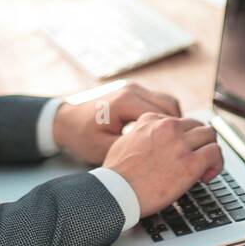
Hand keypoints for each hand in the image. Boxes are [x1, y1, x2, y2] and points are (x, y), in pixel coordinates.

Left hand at [51, 80, 180, 164]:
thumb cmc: (80, 135)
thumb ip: (133, 149)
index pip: (164, 115)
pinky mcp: (131, 92)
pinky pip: (156, 102)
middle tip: (181, 147)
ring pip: (166, 102)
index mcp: (126, 101)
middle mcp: (132, 90)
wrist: (63, 120)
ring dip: (172, 120)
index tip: (180, 150)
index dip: (176, 133)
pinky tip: (160, 134)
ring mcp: (132, 88)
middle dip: (178, 127)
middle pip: (170, 105)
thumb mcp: (105, 148)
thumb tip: (159, 157)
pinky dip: (162, 116)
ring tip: (172, 142)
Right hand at [101, 113, 223, 217]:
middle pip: (198, 126)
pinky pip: (215, 153)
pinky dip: (216, 164)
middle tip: (197, 158)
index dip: (184, 137)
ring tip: (204, 167)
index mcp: (152, 120)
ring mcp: (181, 144)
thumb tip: (151, 140)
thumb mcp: (124, 140)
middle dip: (200, 142)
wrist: (116, 191)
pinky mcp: (191, 163)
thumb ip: (140, 133)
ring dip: (210, 150)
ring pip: (210, 135)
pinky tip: (206, 176)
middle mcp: (168, 127)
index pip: (180, 121)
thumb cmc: (117, 174)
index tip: (182, 151)